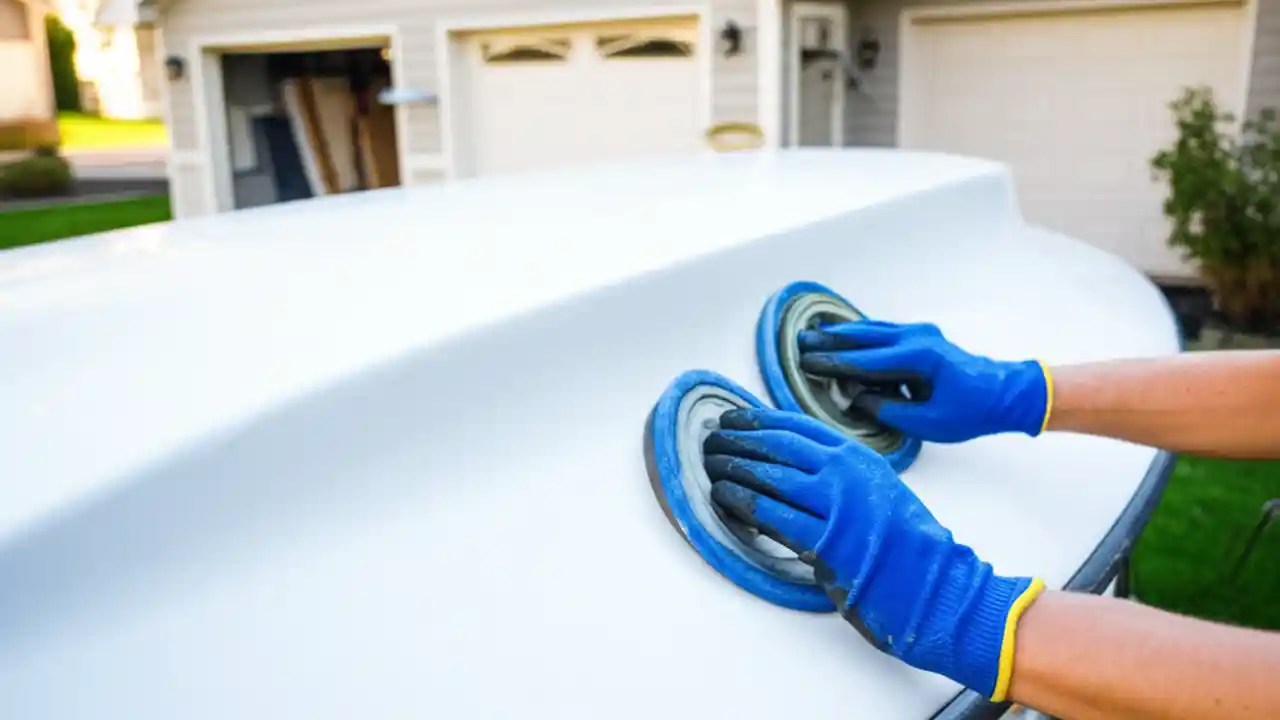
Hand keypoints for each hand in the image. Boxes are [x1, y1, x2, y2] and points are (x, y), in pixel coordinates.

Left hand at [704, 407, 1043, 700]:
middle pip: (777, 445)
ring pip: (768, 476)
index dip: (758, 419)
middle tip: (711, 439)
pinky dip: (741, 504)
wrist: (933, 584)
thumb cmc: (905, 542)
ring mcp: (834, 505)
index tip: (733, 418)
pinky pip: (770, 515)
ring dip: (733, 469)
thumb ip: (839, 470)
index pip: (797, 425)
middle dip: (739, 440)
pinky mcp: (824, 541)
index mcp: (858, 455)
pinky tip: (723, 497)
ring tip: (710, 466)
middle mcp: (845, 473)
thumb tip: (788, 460)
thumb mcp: (877, 487)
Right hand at [798, 321, 1051, 442]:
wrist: (1005, 393)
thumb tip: (856, 398)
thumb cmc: (971, 410)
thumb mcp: (928, 422)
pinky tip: (843, 335)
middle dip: (830, 340)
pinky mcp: (921, 337)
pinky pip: (883, 332)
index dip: (834, 362)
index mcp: (919, 358)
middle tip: (801, 342)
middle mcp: (917, 338)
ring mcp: (919, 334)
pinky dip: (860, 334)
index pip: (866, 360)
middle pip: (864, 337)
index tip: (808, 363)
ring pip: (872, 330)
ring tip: (814, 335)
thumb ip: (888, 411)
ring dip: (843, 333)